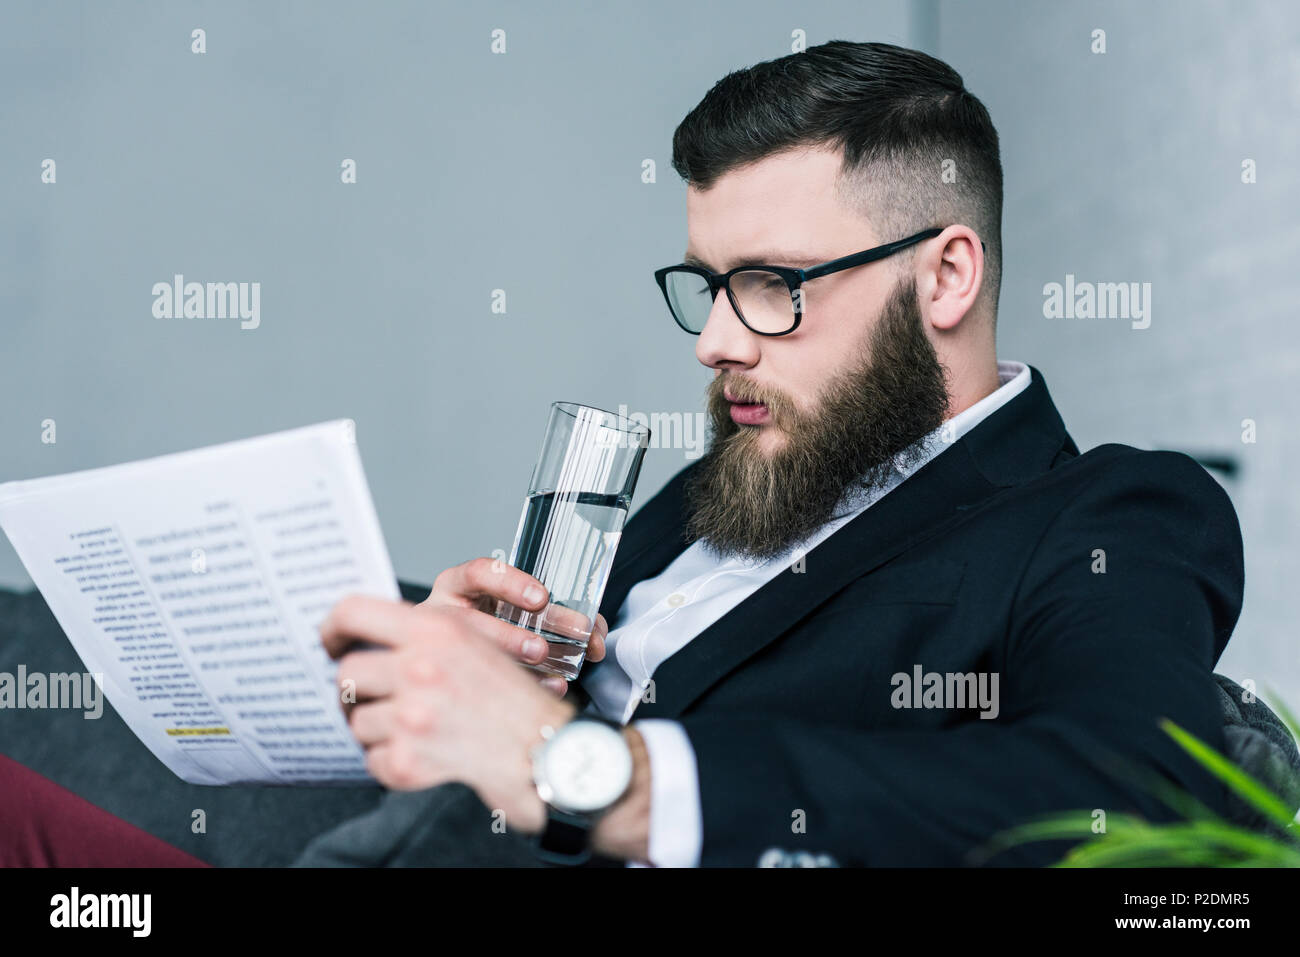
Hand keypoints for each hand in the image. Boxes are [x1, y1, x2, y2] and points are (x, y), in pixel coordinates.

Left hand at [321, 594, 575, 831]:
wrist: (547, 753)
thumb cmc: (519, 702)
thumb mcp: (478, 645)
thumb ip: (427, 636)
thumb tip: (369, 643)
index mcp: (436, 628)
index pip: (354, 611)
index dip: (332, 628)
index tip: (328, 641)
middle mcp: (420, 666)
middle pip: (348, 673)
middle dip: (359, 691)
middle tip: (376, 699)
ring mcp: (412, 715)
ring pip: (358, 720)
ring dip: (380, 729)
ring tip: (415, 730)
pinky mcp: (409, 759)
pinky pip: (373, 758)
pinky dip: (394, 762)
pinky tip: (424, 756)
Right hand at [421, 557, 608, 695]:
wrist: (446, 655)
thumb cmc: (490, 622)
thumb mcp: (515, 606)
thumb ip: (552, 612)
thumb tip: (596, 632)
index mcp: (460, 585)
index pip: (479, 573)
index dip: (511, 583)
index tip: (542, 597)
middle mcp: (445, 612)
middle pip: (476, 618)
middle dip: (518, 632)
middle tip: (555, 642)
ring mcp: (440, 647)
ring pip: (471, 652)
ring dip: (513, 657)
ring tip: (546, 662)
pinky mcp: (451, 675)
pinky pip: (483, 682)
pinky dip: (525, 683)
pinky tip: (551, 685)